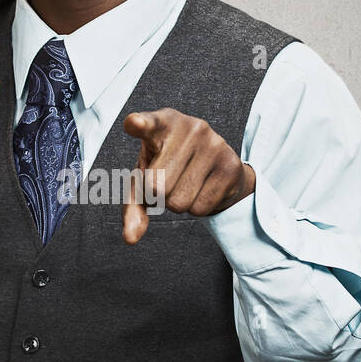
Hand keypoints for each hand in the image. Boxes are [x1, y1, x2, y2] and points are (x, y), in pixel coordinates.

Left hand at [121, 108, 254, 243]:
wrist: (218, 165)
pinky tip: (204, 188)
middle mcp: (190, 128)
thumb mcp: (145, 179)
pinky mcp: (230, 166)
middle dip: (158, 196)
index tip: (134, 123)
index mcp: (162, 124)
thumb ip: (132, 206)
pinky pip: (199, 208)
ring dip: (178, 203)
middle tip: (171, 179)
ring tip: (188, 183)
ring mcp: (213, 145)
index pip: (149, 123)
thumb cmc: (169, 168)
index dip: (140, 124)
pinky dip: (196, 207)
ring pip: (178, 202)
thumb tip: (130, 238)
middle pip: (156, 187)